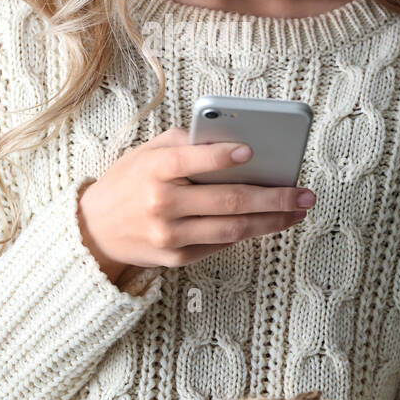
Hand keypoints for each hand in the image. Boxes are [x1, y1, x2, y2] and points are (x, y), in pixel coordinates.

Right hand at [76, 126, 314, 282]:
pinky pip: (221, 243)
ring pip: (233, 228)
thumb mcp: (147, 152)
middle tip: (304, 192)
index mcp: (153, 170)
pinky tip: (269, 221)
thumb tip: (234, 141)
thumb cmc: (129, 181)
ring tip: (297, 210)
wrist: (95, 230)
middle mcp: (162, 204)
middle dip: (273, 197)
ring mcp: (170, 235)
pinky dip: (248, 231)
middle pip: (228, 201)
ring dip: (272, 220)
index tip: (251, 150)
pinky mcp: (177, 258)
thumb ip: (185, 143)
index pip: (191, 161)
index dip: (222, 157)